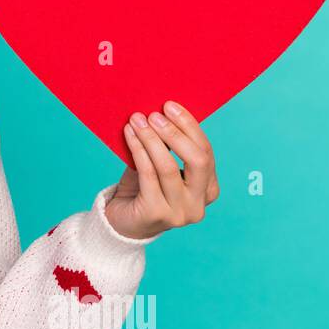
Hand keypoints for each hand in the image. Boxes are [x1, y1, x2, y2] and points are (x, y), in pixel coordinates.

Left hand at [105, 100, 219, 239]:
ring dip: (151, 139)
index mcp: (208, 190)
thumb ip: (166, 147)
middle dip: (176, 133)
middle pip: (197, 160)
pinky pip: (148, 175)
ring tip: (137, 121)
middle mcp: (199, 204)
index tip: (170, 106)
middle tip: (155, 114)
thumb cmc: (142, 189)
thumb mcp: (159, 166)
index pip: (206, 153)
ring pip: (168, 167)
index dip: (190, 127)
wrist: (120, 222)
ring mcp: (180, 213)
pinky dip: (138, 151)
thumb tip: (160, 112)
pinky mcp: (156, 214)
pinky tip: (129, 135)